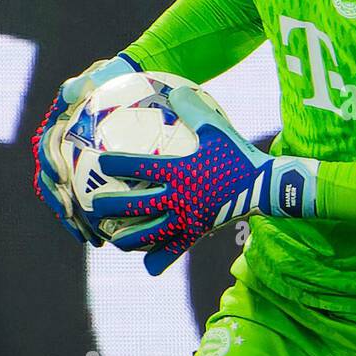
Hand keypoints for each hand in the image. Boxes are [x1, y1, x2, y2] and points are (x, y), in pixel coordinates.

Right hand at [31, 53, 139, 245]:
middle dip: (59, 203)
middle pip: (54, 183)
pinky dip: (102, 219)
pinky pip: (97, 202)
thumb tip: (73, 89)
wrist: (136, 83)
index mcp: (59, 129)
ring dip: (77, 220)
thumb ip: (89, 80)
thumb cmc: (120, 77)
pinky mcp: (97, 178)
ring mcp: (79, 165)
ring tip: (92, 238)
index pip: (48, 150)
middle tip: (72, 219)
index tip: (61, 179)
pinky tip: (117, 234)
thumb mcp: (106, 72)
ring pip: (72, 198)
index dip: (49, 167)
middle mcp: (64, 150)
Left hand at [85, 85, 318, 276]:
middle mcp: (178, 198)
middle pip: (135, 206)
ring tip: (112, 240)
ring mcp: (187, 218)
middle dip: (109, 207)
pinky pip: (176, 249)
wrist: (264, 186)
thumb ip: (192, 109)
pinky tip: (148, 267)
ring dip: (128, 238)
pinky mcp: (198, 232)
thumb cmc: (238, 154)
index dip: (114, 165)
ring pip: (150, 234)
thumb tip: (174, 88)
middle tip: (91, 206)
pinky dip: (160, 260)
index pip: (138, 168)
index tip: (96, 163)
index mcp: (178, 171)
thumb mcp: (216, 128)